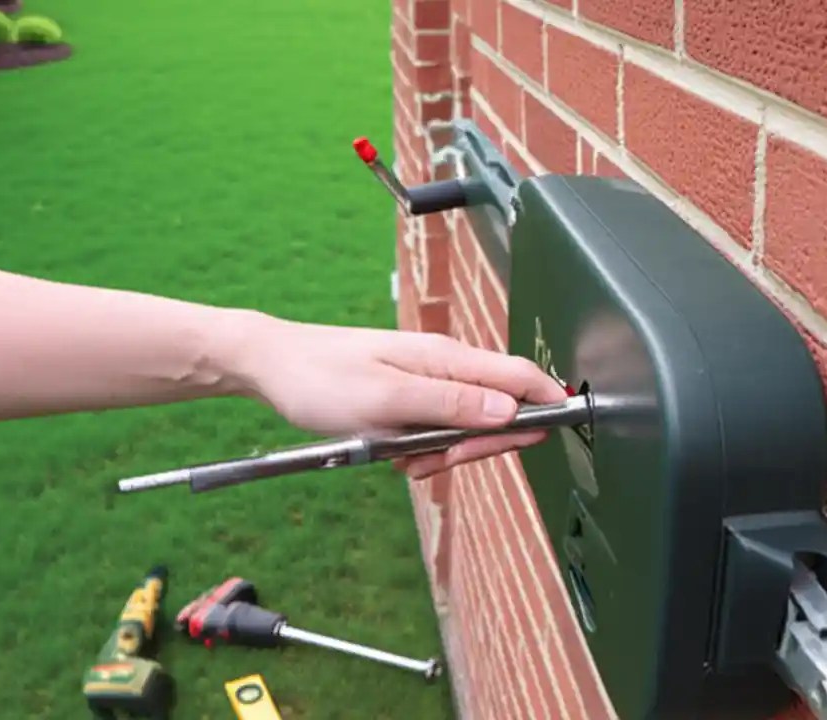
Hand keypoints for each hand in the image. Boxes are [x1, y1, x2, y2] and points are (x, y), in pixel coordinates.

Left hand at [229, 313, 567, 478]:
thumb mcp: (385, 400)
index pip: (520, 376)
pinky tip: (396, 455)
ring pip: (466, 425)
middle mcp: (445, 367)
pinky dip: (422, 450)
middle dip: (482, 442)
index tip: (555, 433)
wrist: (271, 367)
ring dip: (445, 451)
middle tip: (445, 459)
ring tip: (408, 460)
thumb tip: (508, 409)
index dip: (547, 404)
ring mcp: (427, 382)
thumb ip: (450, 405)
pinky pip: (436, 430)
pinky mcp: (409, 398)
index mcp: (447, 358)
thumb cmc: (320, 378)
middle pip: (500, 406)